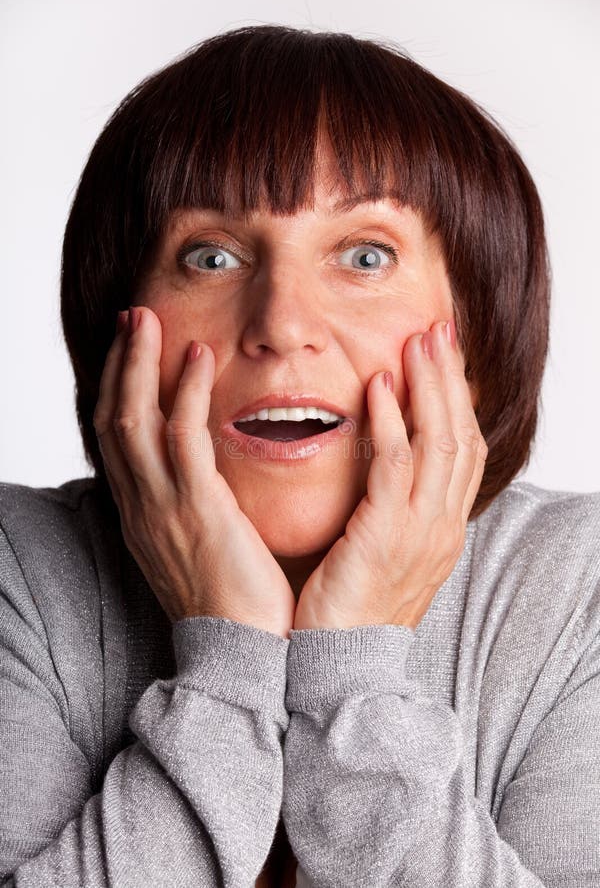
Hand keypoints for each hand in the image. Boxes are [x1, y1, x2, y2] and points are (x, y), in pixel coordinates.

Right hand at [93, 306, 295, 638]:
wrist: (245, 651)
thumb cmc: (234, 601)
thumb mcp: (199, 549)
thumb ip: (194, 508)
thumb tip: (207, 480)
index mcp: (141, 515)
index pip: (115, 440)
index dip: (117, 389)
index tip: (130, 352)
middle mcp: (140, 506)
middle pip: (111, 419)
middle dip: (117, 365)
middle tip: (131, 318)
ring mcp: (162, 507)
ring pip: (132, 419)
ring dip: (137, 363)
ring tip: (147, 318)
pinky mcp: (197, 508)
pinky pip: (181, 436)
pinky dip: (185, 391)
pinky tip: (199, 355)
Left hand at [292, 320, 487, 631]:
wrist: (338, 667)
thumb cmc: (350, 609)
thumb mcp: (383, 554)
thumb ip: (391, 509)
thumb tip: (383, 467)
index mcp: (442, 529)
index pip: (465, 451)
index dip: (457, 401)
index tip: (442, 358)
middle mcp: (442, 526)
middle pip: (461, 436)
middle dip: (450, 380)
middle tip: (437, 331)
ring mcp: (421, 531)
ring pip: (439, 442)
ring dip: (429, 387)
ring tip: (416, 343)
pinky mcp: (386, 535)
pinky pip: (395, 467)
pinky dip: (392, 422)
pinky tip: (380, 388)